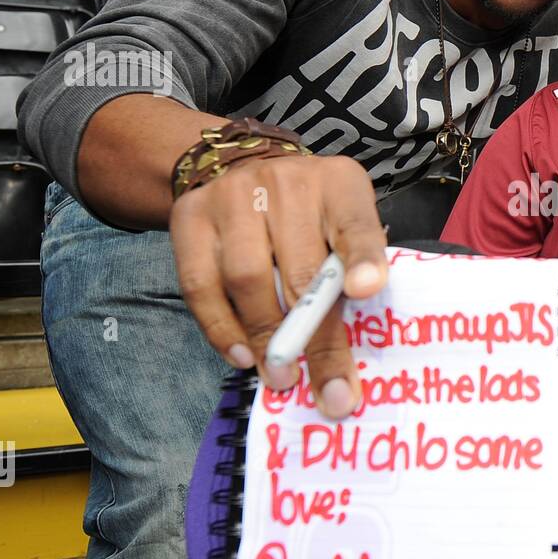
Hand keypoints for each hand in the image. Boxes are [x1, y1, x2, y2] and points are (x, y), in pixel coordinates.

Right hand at [170, 154, 388, 418]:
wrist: (243, 168)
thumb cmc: (310, 217)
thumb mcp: (345, 228)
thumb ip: (353, 271)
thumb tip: (350, 350)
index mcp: (339, 185)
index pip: (355, 223)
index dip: (363, 258)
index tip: (367, 290)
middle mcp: (286, 183)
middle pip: (302, 269)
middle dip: (317, 339)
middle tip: (329, 390)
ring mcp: (233, 196)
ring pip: (247, 277)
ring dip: (266, 338)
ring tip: (282, 377)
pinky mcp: (190, 217)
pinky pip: (201, 284)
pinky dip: (222, 328)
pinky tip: (242, 356)